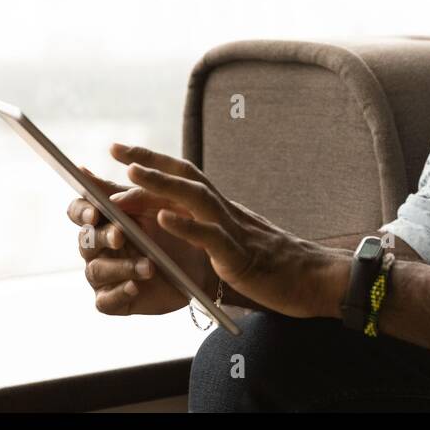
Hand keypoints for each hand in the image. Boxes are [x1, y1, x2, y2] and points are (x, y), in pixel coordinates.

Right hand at [66, 162, 212, 315]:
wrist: (204, 267)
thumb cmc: (176, 231)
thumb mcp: (157, 207)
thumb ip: (125, 193)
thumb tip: (84, 171)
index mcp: (106, 219)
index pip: (79, 211)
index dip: (81, 211)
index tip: (95, 212)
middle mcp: (100, 247)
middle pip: (84, 240)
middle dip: (101, 237)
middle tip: (121, 236)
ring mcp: (106, 275)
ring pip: (96, 270)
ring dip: (121, 266)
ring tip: (149, 265)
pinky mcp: (116, 300)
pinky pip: (105, 301)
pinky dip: (119, 292)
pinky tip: (135, 286)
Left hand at [109, 142, 348, 319]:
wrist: (314, 280)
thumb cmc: (272, 265)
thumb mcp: (231, 242)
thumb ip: (206, 228)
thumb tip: (173, 220)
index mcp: (221, 208)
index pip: (183, 176)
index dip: (151, 162)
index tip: (119, 151)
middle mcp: (225, 210)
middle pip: (185, 176)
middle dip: (148, 161)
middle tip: (115, 150)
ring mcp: (234, 230)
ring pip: (195, 198)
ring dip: (162, 185)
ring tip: (132, 175)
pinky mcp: (240, 255)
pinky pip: (211, 237)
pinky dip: (186, 226)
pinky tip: (164, 219)